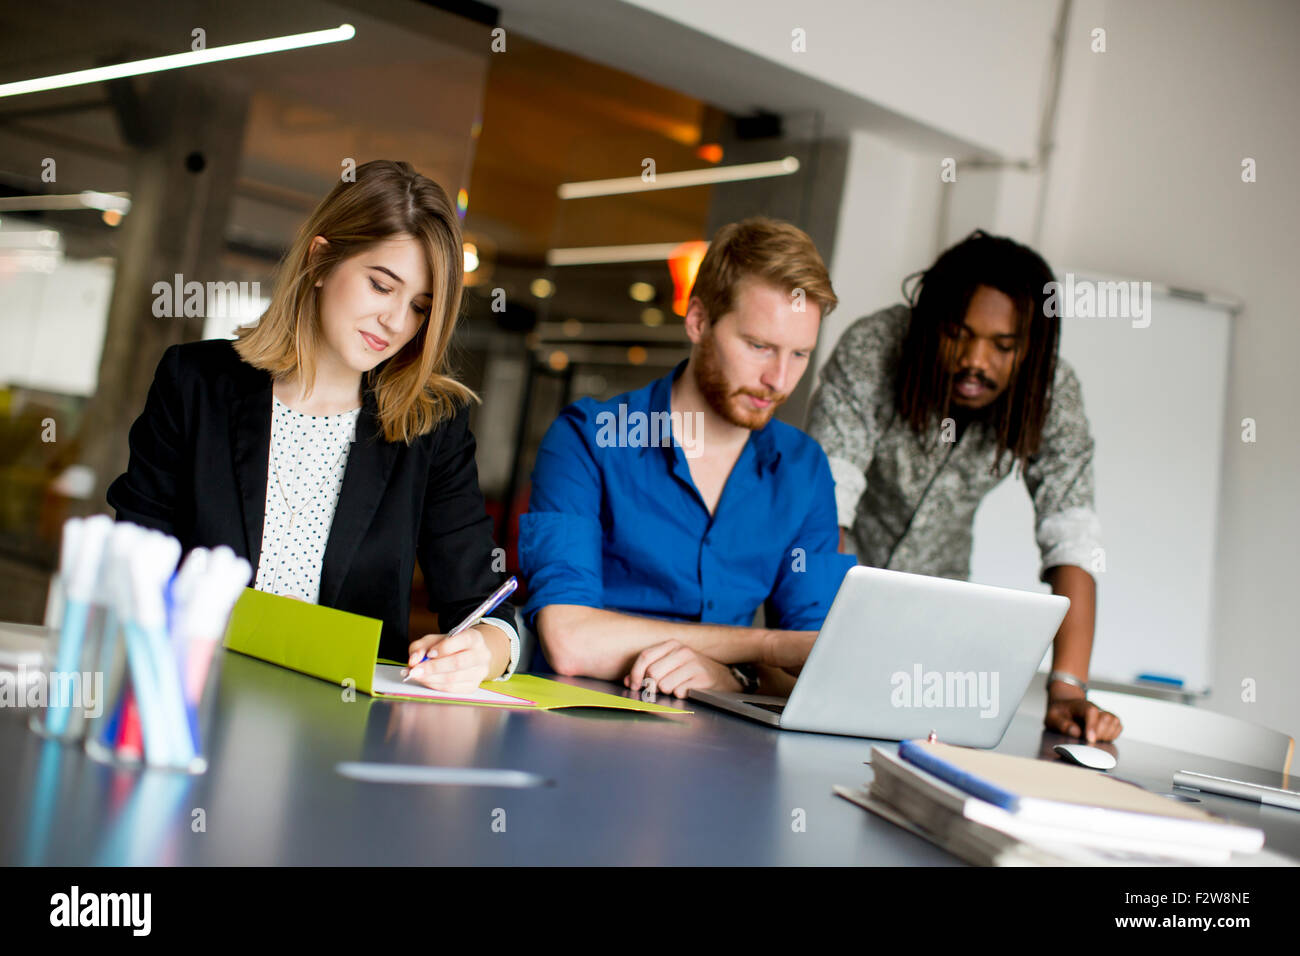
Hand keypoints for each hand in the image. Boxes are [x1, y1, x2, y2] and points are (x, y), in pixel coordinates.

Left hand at [404, 626, 494, 693]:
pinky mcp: (472, 686)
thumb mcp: (434, 640)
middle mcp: (481, 655)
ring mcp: (479, 672)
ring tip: (418, 675)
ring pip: (453, 678)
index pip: (462, 641)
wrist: (466, 655)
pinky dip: (436, 686)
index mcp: (474, 638)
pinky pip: (452, 689)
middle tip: (415, 670)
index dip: (444, 648)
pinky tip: (427, 681)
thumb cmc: (449, 646)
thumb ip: (421, 646)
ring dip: (431, 678)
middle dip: (433, 668)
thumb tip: (414, 660)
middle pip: (458, 663)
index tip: (428, 653)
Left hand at [622, 640, 740, 698]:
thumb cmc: (690, 672)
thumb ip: (647, 671)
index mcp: (671, 644)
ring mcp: (693, 663)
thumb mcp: (669, 665)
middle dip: (651, 685)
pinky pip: (679, 692)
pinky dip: (679, 695)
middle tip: (656, 690)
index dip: (635, 673)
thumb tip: (627, 681)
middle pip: (652, 673)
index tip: (633, 685)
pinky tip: (686, 689)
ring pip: (664, 684)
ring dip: (666, 691)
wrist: (721, 678)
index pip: (645, 656)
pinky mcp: (702, 677)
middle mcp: (682, 651)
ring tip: (675, 687)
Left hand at [1044, 696, 1122, 742]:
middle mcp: (1095, 708)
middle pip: (1106, 718)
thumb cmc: (1060, 713)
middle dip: (1098, 733)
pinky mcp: (1111, 721)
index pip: (1091, 712)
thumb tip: (1076, 732)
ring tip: (1092, 737)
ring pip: (1114, 723)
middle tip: (1086, 739)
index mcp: (1080, 705)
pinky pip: (1118, 728)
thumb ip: (1062, 725)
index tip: (1090, 740)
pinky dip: (1111, 735)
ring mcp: (1104, 713)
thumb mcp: (1052, 717)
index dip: (1092, 726)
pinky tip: (1099, 737)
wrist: (1067, 707)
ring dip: (1105, 735)